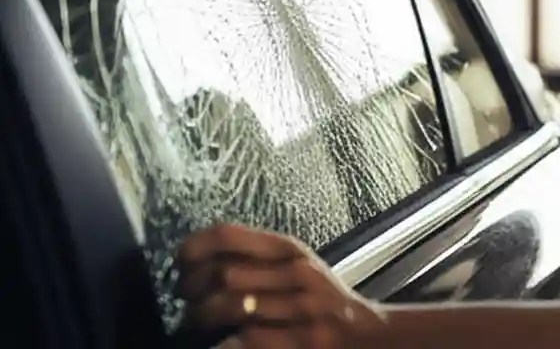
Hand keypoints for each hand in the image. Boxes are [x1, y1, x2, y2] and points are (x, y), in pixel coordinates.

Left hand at [176, 223, 387, 347]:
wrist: (366, 335)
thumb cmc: (321, 300)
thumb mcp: (297, 265)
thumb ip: (257, 257)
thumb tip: (195, 260)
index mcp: (291, 249)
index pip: (228, 235)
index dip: (193, 249)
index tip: (180, 266)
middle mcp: (298, 273)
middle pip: (224, 274)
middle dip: (193, 293)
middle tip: (187, 303)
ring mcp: (301, 310)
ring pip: (231, 308)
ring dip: (202, 321)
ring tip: (196, 326)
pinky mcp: (301, 342)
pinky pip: (244, 340)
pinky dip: (222, 344)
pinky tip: (221, 343)